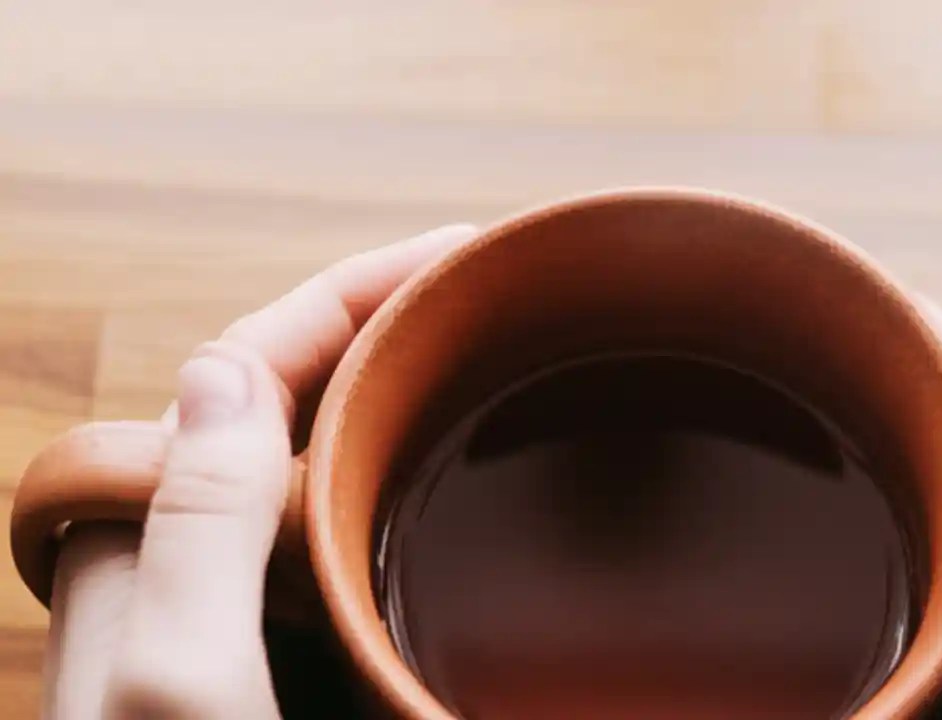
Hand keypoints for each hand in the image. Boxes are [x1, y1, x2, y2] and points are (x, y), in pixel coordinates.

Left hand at [42, 225, 476, 718]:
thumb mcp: (186, 674)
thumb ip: (198, 527)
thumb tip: (226, 369)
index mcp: (142, 534)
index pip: (254, 361)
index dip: (355, 292)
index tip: (457, 249)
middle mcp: (179, 553)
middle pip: (290, 398)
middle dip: (384, 330)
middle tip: (488, 302)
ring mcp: (229, 601)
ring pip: (319, 460)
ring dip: (393, 400)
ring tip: (483, 368)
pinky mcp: (275, 649)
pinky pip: (340, 530)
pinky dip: (395, 483)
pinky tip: (447, 494)